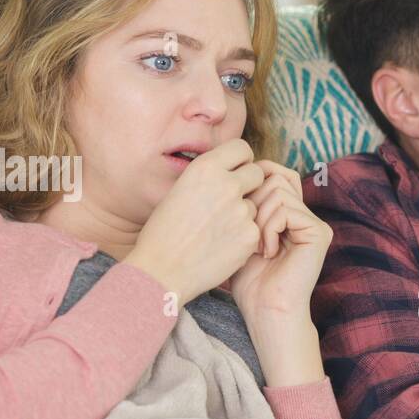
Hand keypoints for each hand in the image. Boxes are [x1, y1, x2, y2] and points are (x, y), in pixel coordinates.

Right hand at [124, 138, 262, 304]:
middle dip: (250, 184)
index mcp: (205, 167)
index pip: (242, 148)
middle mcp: (227, 184)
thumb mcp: (180, 190)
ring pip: (256, 205)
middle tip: (234, 201)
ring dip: (244, 214)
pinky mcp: (250, 235)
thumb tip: (232, 170)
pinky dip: (243, 237)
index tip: (237, 172)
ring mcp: (241, 210)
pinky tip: (223, 246)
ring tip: (217, 230)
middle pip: (258, 173)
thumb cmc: (164, 231)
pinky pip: (255, 229)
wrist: (160, 270)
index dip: (241, 161)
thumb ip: (209, 178)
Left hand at [228, 160, 332, 317]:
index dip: (253, 184)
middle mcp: (307, 215)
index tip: (239, 213)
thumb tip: (246, 168)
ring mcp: (316, 223)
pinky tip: (269, 253)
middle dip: (253, 203)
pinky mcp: (319, 232)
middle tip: (250, 237)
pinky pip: (286, 210)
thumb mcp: (243, 232)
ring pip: (278, 191)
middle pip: (275, 177)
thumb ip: (249, 202)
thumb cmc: (249, 279)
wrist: (266, 310)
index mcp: (292, 213)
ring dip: (259, 219)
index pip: (275, 173)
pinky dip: (269, 229)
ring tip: (259, 247)